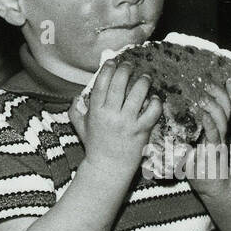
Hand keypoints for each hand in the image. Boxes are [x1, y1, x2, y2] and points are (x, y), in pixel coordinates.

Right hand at [69, 60, 162, 177]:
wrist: (108, 167)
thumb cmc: (95, 146)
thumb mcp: (81, 128)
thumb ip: (75, 111)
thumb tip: (76, 96)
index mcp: (95, 112)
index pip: (101, 83)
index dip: (108, 69)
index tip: (113, 62)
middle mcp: (111, 115)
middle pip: (120, 83)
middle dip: (126, 69)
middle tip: (130, 66)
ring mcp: (127, 122)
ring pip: (138, 92)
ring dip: (143, 81)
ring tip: (145, 78)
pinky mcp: (141, 130)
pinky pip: (153, 110)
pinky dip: (155, 102)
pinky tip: (153, 99)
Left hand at [185, 77, 230, 197]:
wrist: (222, 192)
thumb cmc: (205, 176)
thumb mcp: (191, 156)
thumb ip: (186, 145)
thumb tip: (170, 136)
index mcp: (217, 131)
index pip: (224, 107)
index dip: (227, 93)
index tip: (228, 77)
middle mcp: (221, 134)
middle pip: (225, 108)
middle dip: (219, 94)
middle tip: (209, 82)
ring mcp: (220, 142)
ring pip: (222, 117)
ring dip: (213, 105)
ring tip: (204, 94)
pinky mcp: (217, 152)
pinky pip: (215, 134)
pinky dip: (209, 123)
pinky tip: (204, 114)